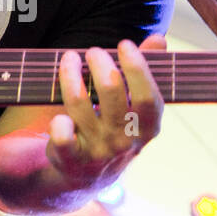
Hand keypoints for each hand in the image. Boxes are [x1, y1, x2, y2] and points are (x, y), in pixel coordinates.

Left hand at [46, 34, 166, 186]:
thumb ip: (145, 74)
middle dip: (100, 64)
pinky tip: (57, 110)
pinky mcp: (70, 158)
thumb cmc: (114, 130)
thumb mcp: (134, 108)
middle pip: (112, 92)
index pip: (147, 97)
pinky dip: (58, 121)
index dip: (137, 68)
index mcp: (147, 128)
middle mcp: (124, 140)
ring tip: (69, 58)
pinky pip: (61, 135)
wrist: (88, 176)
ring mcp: (97, 150)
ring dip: (71, 75)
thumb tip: (158, 40)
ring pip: (80, 103)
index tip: (125, 45)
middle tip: (93, 51)